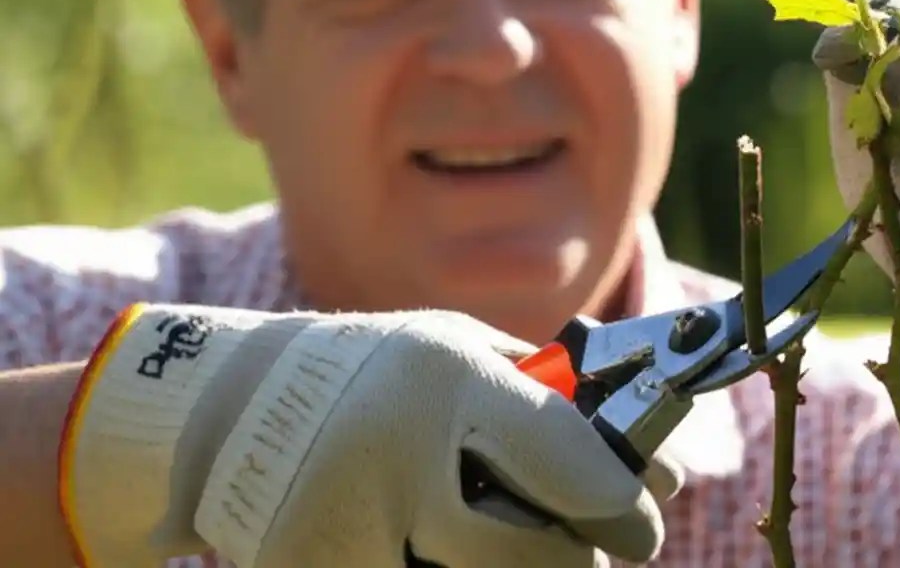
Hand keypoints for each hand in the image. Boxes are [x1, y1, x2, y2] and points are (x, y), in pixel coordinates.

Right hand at [59, 304, 680, 567]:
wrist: (232, 410)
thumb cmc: (379, 375)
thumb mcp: (465, 355)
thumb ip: (558, 406)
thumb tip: (664, 476)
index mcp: (446, 383)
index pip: (568, 464)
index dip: (623, 507)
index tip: (643, 521)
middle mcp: (397, 457)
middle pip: (534, 559)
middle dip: (577, 561)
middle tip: (581, 547)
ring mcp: (347, 530)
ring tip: (498, 540)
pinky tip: (435, 549)